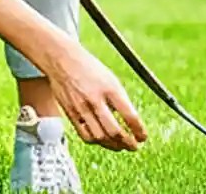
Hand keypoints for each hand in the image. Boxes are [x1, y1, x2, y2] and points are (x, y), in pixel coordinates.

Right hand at [0, 0, 146, 151]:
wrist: (62, 60)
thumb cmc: (89, 67)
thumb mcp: (110, 78)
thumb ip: (119, 99)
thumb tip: (130, 122)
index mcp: (110, 88)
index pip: (130, 116)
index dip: (139, 130)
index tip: (143, 137)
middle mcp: (96, 99)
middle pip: (115, 131)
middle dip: (128, 143)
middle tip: (134, 146)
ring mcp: (82, 108)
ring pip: (100, 137)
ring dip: (114, 146)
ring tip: (121, 146)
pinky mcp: (71, 114)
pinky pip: (86, 135)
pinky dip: (97, 142)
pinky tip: (103, 141)